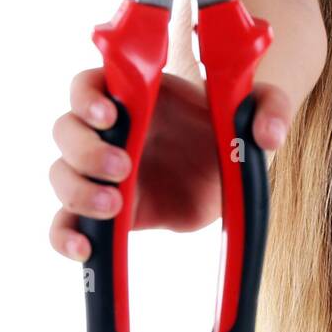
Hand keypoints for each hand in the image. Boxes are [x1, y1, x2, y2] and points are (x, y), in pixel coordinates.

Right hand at [49, 67, 291, 261]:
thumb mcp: (258, 107)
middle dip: (86, 149)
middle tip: (125, 166)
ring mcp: (102, 169)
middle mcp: (111, 128)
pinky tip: (86, 248)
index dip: (88, 96)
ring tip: (116, 205)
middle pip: (66, 129)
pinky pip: (66, 221)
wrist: (229, 167)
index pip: (89, 83)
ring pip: (61, 174)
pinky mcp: (105, 208)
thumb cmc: (233, 125)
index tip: (110, 114)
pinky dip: (64, 235)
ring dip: (78, 190)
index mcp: (138, 93)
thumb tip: (269, 135)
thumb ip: (270, 108)